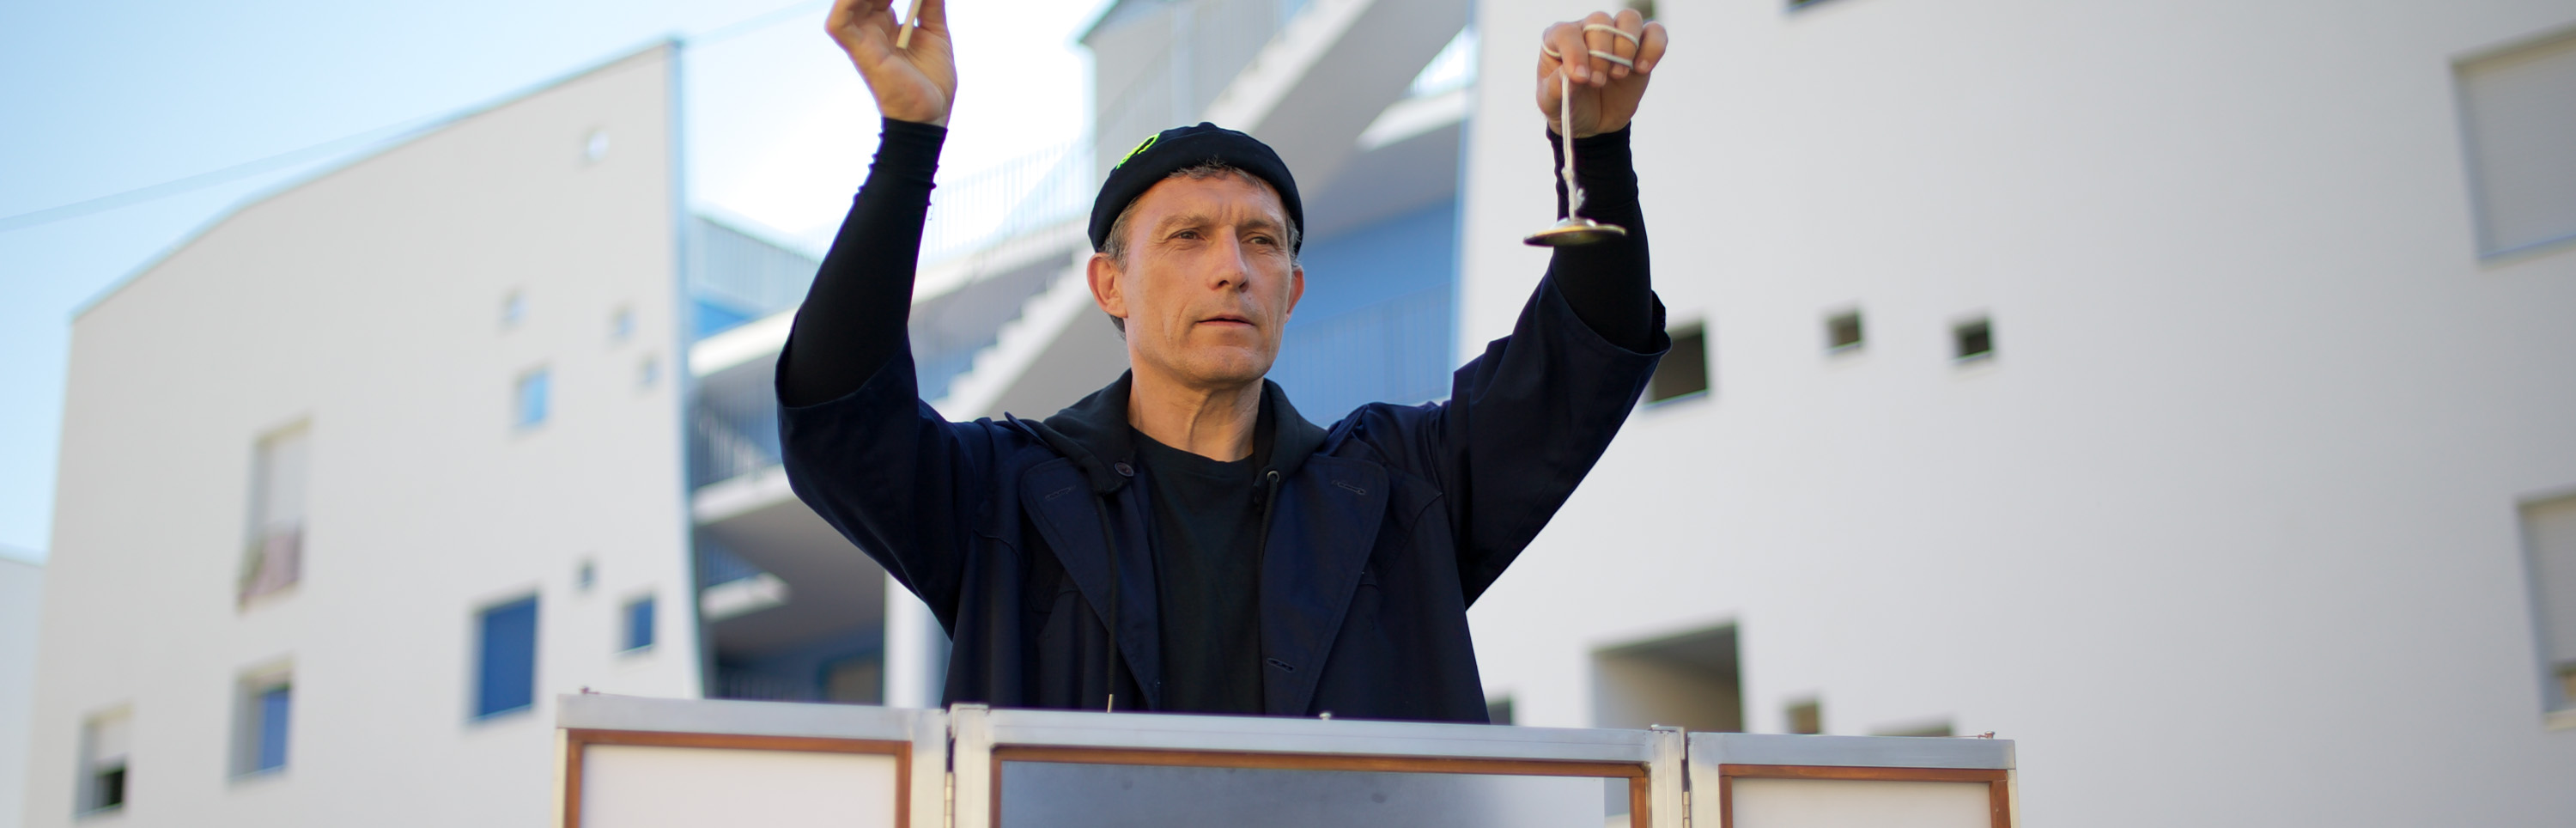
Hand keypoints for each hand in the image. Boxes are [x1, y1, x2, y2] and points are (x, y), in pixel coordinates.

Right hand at [826, 0, 956, 125]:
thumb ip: (931, 5)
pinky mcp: (860, 51)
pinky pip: (839, 23)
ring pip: (849, 2)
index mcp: (886, 23)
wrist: (931, 115)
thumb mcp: (936, 33)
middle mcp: (870, 28)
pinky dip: (847, 3)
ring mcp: (863, 38)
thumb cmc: (932, 82)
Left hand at [1536, 8, 1668, 137]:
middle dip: (1601, 53)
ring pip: (1629, 18)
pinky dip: (1654, 47)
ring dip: (1627, 45)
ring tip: (1619, 74)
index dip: (1574, 52)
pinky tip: (1642, 69)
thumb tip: (1571, 73)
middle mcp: (1588, 30)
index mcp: (1559, 38)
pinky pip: (1655, 32)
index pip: (1566, 33)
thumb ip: (1556, 87)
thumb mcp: (1552, 102)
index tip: (1581, 78)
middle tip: (1598, 82)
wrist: (1592, 122)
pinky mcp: (1641, 47)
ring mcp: (1616, 36)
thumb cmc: (1567, 104)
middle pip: (1599, 21)